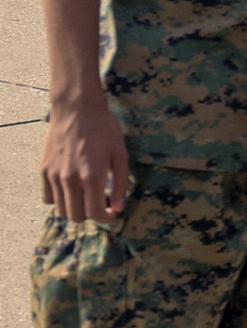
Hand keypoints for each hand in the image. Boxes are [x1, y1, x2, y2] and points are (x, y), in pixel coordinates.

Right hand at [39, 93, 131, 222]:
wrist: (77, 109)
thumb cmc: (104, 129)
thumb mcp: (120, 155)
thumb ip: (121, 184)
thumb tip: (118, 207)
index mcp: (92, 176)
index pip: (95, 213)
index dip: (106, 218)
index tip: (112, 212)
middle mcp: (70, 179)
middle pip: (76, 216)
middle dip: (90, 215)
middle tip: (99, 203)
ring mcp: (54, 176)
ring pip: (61, 209)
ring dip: (75, 209)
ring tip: (86, 196)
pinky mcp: (44, 170)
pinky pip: (47, 197)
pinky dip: (59, 199)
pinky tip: (70, 189)